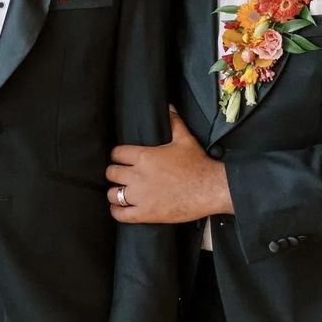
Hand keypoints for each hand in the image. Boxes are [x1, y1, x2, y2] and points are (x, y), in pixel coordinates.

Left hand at [107, 108, 232, 223]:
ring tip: (121, 191)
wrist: (210, 189)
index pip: (117, 153)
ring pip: (112, 194)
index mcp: (144, 156)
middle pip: (111, 173)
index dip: (118, 155)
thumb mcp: (185, 139)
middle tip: (122, 175)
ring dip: (115, 192)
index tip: (123, 159)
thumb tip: (169, 106)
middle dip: (115, 172)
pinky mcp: (146, 214)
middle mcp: (138, 176)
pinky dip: (117, 211)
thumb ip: (173, 122)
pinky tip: (120, 207)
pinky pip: (120, 214)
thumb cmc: (197, 163)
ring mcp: (140, 196)